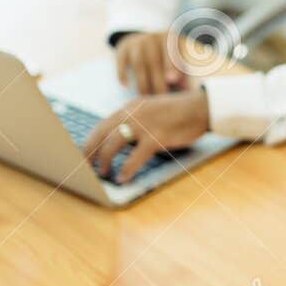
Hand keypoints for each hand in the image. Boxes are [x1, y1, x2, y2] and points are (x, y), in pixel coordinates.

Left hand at [82, 88, 210, 183]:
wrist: (201, 107)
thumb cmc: (180, 112)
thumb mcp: (152, 109)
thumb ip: (136, 120)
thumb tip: (124, 138)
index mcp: (130, 107)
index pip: (102, 125)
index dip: (91, 140)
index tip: (86, 153)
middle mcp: (132, 114)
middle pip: (101, 133)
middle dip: (89, 151)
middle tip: (84, 166)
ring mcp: (143, 125)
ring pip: (113, 144)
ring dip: (104, 160)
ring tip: (102, 173)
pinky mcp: (156, 138)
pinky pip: (135, 157)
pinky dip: (127, 169)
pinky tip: (123, 178)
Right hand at [114, 31, 186, 94]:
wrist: (142, 40)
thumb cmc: (166, 56)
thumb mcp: (176, 58)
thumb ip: (182, 73)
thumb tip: (186, 90)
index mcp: (170, 39)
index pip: (172, 51)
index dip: (172, 65)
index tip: (173, 80)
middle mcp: (153, 37)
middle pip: (155, 61)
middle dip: (158, 81)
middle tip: (161, 97)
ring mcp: (137, 42)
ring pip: (139, 64)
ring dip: (143, 82)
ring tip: (146, 97)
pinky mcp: (123, 48)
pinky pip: (121, 62)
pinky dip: (123, 74)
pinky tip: (126, 86)